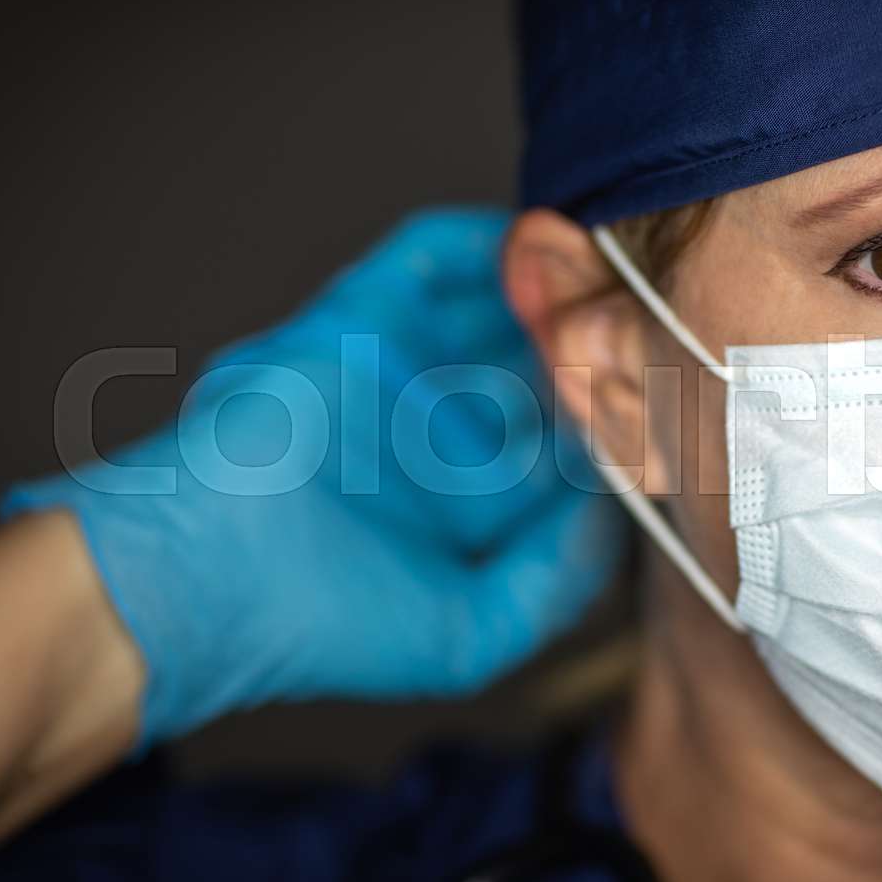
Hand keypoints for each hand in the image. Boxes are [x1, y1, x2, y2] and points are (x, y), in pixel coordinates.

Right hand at [3, 207, 623, 746]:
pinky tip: (544, 249)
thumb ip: (556, 582)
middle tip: (658, 325)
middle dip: (601, 347)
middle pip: (546, 365)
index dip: (627, 423)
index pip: (571, 446)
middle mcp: (442, 427)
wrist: (203, 578)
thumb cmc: (324, 622)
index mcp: (471, 501)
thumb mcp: (472, 635)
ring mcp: (402, 367)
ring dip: (556, 288)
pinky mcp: (357, 316)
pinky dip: (486, 245)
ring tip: (613, 275)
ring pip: (500, 306)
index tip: (678, 405)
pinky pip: (431, 259)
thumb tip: (613, 510)